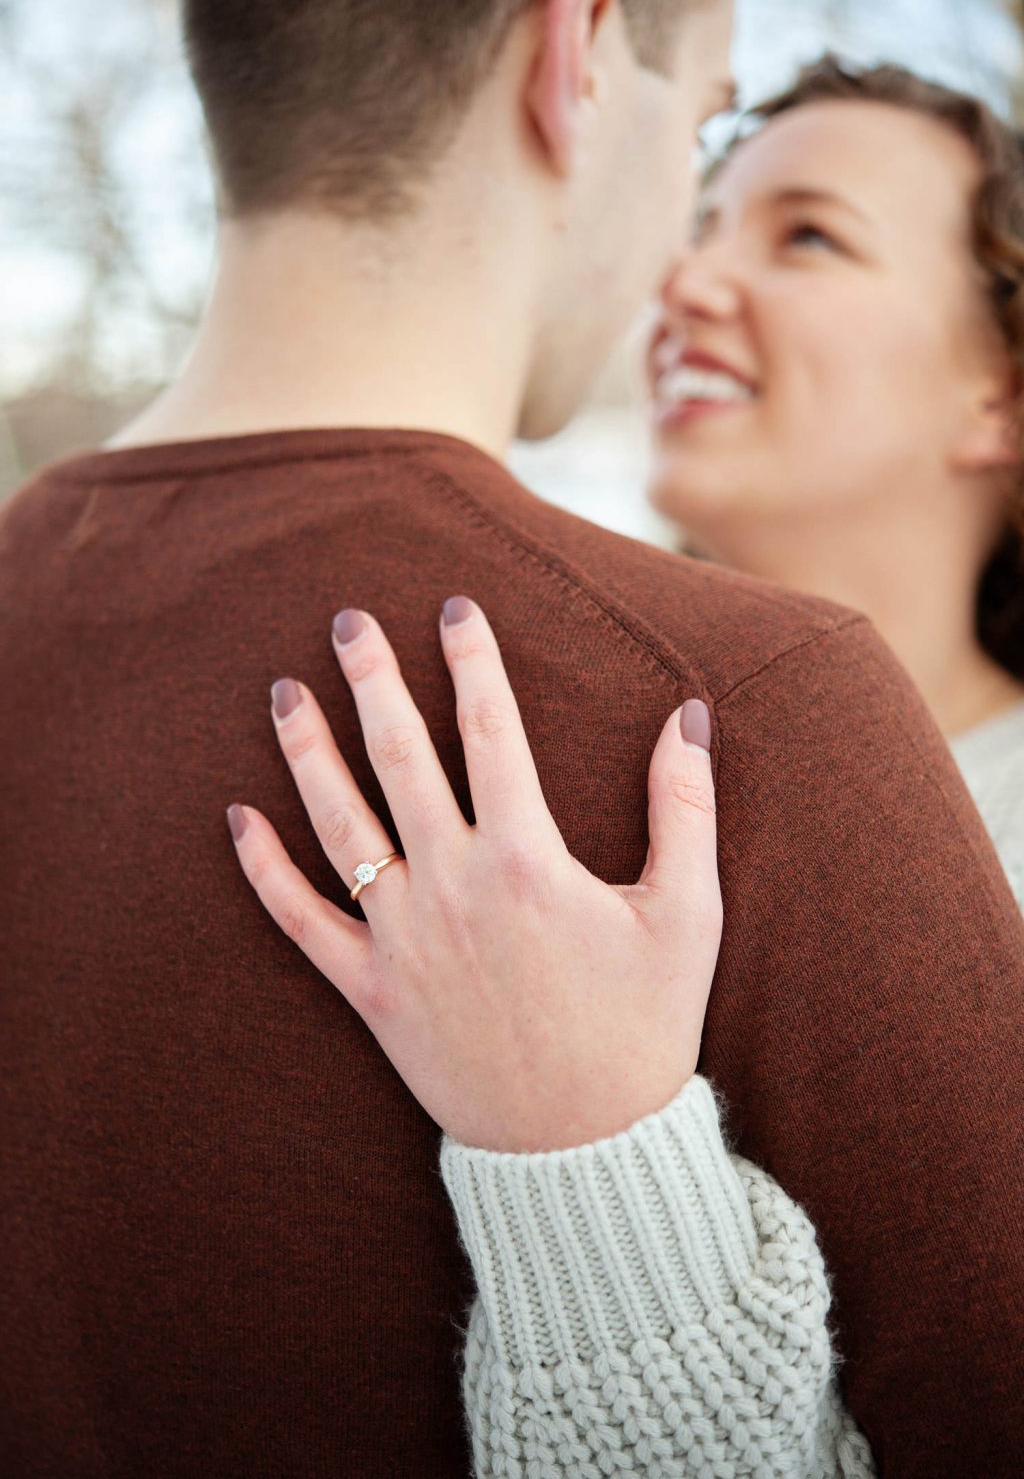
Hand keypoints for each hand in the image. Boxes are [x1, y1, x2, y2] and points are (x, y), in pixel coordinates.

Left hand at [228, 597, 721, 1152]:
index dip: (473, 659)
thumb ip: (684, 807)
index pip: (492, 729)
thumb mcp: (687, 915)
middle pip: (400, 757)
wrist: (583, 1151)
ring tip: (284, 691)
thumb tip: (689, 715)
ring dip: (306, 751)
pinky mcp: (370, 991)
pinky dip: (263, 871)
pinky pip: (301, 921)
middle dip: (371, 679)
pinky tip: (236, 821)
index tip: (457, 607)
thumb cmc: (642, 1028)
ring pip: (339, 823)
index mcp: (528, 860)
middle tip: (347, 621)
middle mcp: (453, 886)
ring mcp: (402, 938)